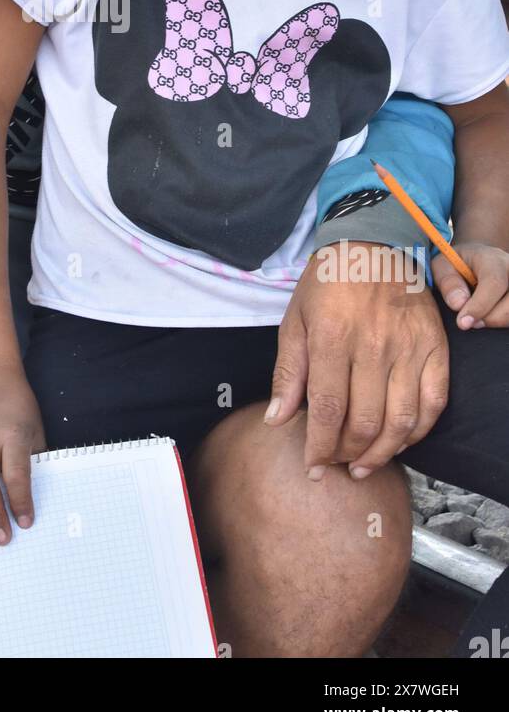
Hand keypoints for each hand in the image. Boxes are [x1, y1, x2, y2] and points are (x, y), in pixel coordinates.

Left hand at [264, 241, 448, 479]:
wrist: (372, 244)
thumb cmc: (327, 283)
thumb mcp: (295, 320)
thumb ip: (288, 372)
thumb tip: (277, 420)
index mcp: (332, 338)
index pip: (326, 409)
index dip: (318, 446)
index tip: (312, 466)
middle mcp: (373, 346)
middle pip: (364, 421)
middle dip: (346, 453)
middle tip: (336, 463)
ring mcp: (409, 347)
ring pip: (401, 420)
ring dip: (381, 453)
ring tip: (363, 465)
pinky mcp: (434, 347)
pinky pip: (433, 402)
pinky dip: (418, 431)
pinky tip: (399, 442)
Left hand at [430, 241, 508, 327]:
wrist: (474, 261)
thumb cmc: (457, 263)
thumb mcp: (443, 266)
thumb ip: (448, 282)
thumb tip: (459, 304)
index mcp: (492, 259)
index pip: (494, 282)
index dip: (479, 306)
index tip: (463, 322)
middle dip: (492, 317)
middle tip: (471, 321)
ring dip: (499, 320)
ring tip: (479, 319)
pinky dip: (503, 320)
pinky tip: (490, 316)